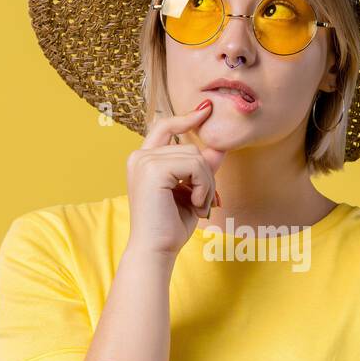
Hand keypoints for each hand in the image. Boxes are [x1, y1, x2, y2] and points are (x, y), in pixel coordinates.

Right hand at [125, 100, 226, 257]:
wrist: (156, 251)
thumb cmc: (170, 227)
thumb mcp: (192, 193)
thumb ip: (202, 169)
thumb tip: (219, 147)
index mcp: (144, 161)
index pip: (165, 127)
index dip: (186, 118)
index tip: (206, 109)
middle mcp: (140, 157)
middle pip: (189, 147)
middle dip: (206, 175)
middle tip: (206, 202)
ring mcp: (144, 161)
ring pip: (195, 157)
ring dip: (207, 185)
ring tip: (200, 207)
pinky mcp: (153, 169)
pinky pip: (195, 166)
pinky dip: (203, 187)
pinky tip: (196, 206)